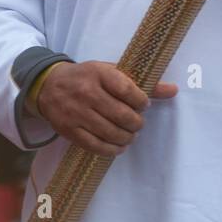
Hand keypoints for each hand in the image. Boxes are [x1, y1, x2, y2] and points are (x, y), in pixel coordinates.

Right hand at [35, 61, 177, 156]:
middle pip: (121, 115)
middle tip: (138, 123)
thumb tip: (173, 90)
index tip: (144, 105)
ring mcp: (76, 113)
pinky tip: (118, 147)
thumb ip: (141, 82)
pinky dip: (112, 150)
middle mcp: (87, 92)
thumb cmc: (86, 78)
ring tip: (130, 135)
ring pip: (110, 132)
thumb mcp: (110, 72)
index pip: (127, 90)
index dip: (141, 101)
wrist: (48, 86)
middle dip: (136, 123)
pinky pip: (95, 146)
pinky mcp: (69, 130)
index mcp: (99, 73)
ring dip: (127, 138)